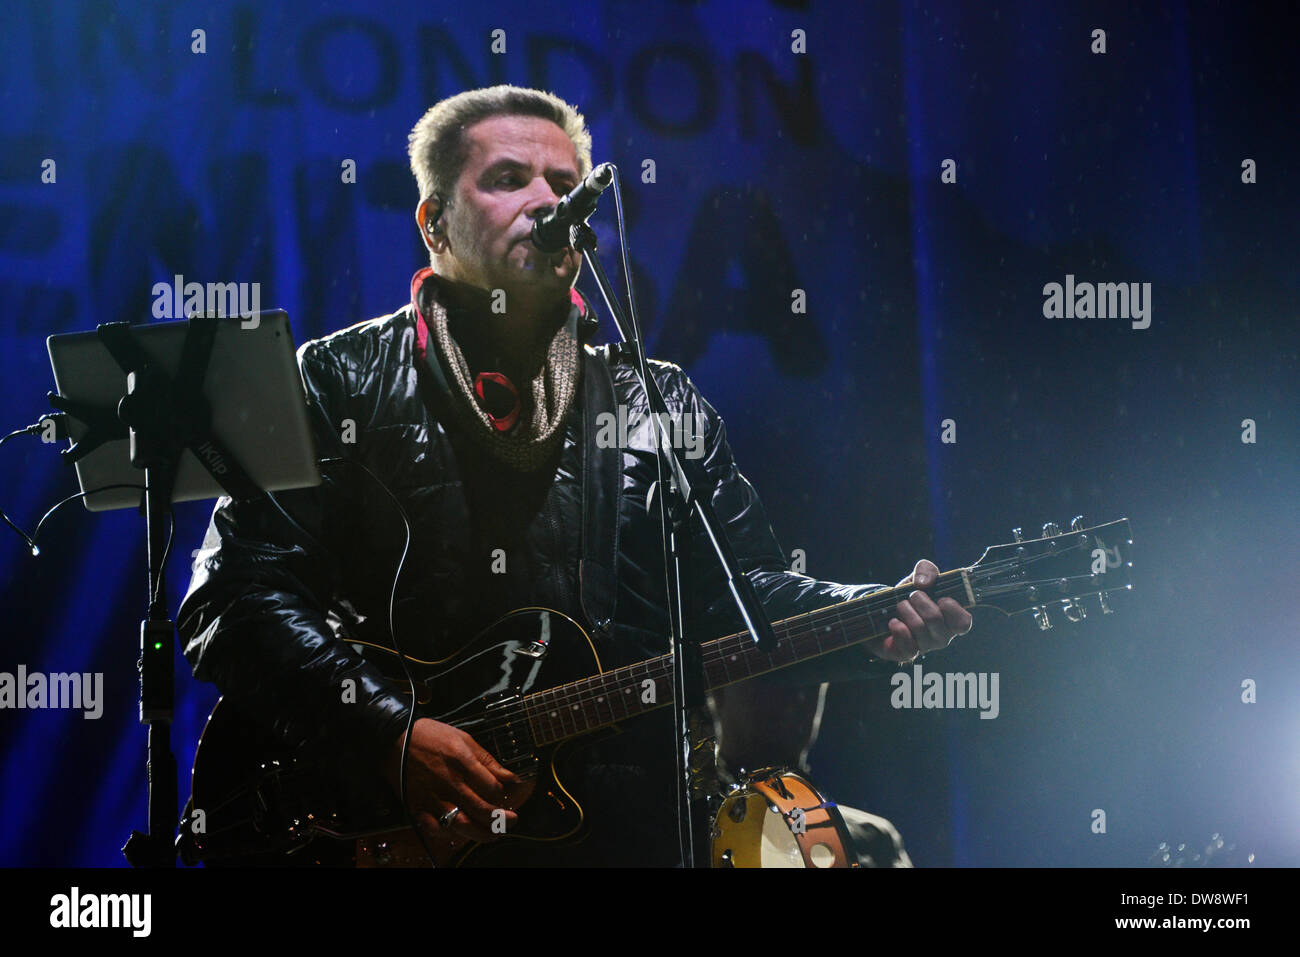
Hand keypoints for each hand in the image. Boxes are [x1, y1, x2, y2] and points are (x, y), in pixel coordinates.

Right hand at [382, 717, 527, 845]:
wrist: (395, 738)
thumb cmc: (431, 736)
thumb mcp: (464, 739)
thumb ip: (487, 760)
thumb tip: (510, 776)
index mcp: (463, 762)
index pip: (492, 788)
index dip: (502, 793)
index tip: (505, 794)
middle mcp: (450, 782)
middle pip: (481, 810)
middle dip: (501, 819)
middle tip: (510, 820)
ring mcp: (433, 796)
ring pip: (462, 824)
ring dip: (481, 833)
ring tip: (493, 834)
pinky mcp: (417, 806)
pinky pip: (434, 827)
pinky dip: (448, 833)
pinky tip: (458, 832)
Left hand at [866, 559, 972, 663]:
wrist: (884, 613)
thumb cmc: (910, 597)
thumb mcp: (919, 578)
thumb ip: (927, 570)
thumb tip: (924, 582)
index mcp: (951, 619)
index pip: (963, 622)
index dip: (952, 608)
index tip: (940, 597)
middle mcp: (942, 635)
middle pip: (934, 618)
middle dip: (918, 600)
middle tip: (912, 596)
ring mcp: (926, 646)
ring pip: (918, 627)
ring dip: (904, 610)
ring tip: (900, 606)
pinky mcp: (908, 654)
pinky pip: (907, 643)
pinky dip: (897, 627)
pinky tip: (893, 621)